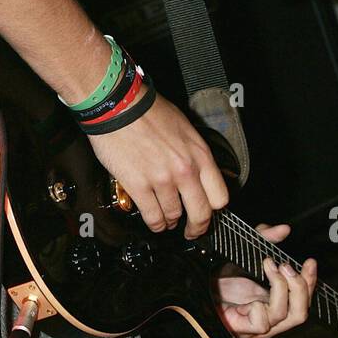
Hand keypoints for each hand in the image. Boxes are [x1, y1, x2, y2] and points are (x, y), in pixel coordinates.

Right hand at [86, 91, 228, 238]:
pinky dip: (154, 223)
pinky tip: (154, 221)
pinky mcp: (139, 186)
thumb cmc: (147, 111)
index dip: (214, 209)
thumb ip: (193, 153)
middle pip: (201, 213)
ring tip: (166, 221)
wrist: (118, 105)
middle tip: (192, 231)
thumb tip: (194, 172)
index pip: (219, 195)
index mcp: (199, 154)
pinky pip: (152, 216)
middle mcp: (185, 170)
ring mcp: (162, 180)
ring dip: (170, 222)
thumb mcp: (183, 128)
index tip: (208, 212)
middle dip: (196, 227)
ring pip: (174, 216)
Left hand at [216, 223, 316, 337]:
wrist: (193, 288)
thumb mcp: (245, 253)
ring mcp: (257, 328)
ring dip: (283, 288)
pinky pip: (263, 322)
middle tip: (287, 266)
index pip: (302, 301)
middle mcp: (269, 319)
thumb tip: (284, 229)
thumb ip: (264, 239)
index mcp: (273, 304)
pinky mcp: (243, 329)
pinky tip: (254, 293)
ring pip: (288, 317)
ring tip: (270, 266)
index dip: (310, 282)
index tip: (310, 262)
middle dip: (301, 287)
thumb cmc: (218, 276)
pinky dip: (264, 304)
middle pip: (301, 313)